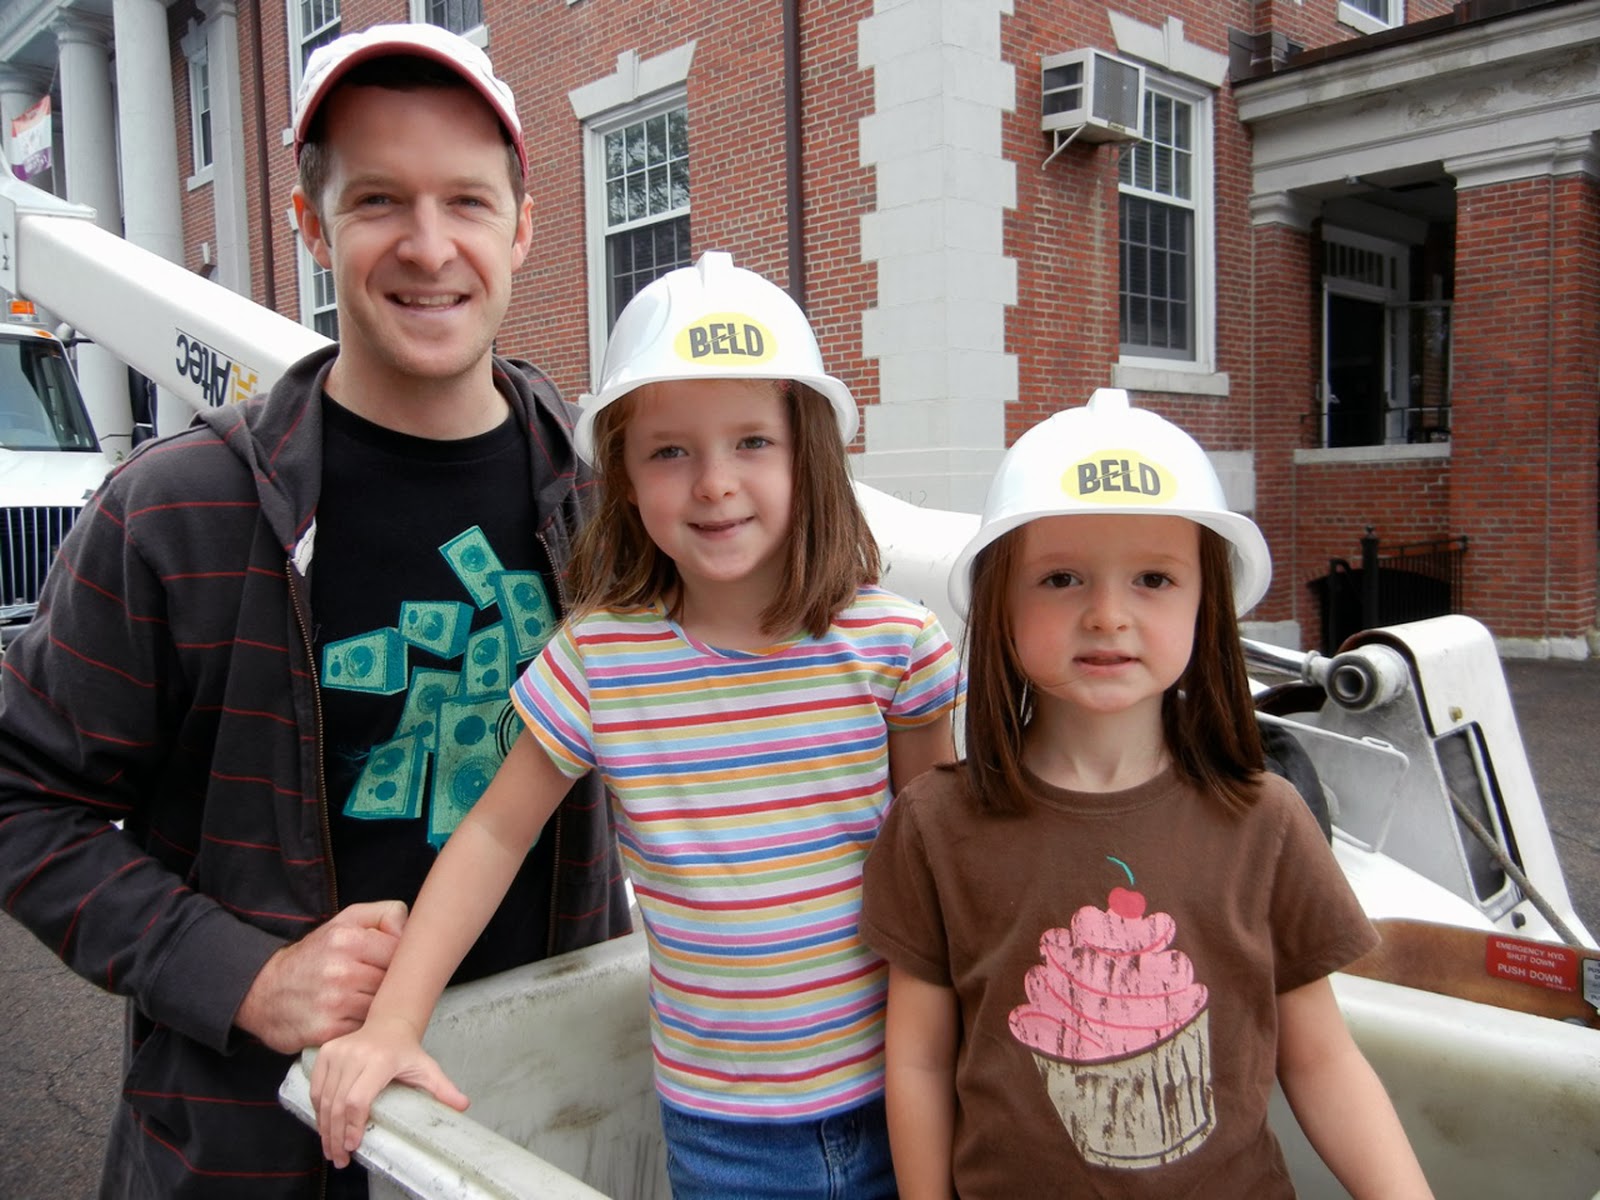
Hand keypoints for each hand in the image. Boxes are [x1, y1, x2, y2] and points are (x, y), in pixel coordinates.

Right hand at [235, 900, 408, 1052]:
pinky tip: (350, 1018)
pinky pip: (364, 1029)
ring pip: (381, 1007)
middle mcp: (340, 970)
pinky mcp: (327, 1031)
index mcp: (348, 939)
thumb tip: (410, 930)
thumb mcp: (345, 921)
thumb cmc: (313, 956)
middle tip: (373, 986)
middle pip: (392, 983)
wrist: (263, 992)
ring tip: (362, 1000)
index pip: (399, 953)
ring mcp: (333, 1003)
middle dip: (388, 986)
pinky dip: (362, 1026)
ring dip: (377, 1008)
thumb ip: (385, 915)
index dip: (397, 961)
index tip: (386, 966)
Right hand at [309, 1017, 469, 1167]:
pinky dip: (318, 1110)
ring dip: (324, 1128)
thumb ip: (443, 1089)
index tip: (353, 1145)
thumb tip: (463, 1106)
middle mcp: (356, 1055)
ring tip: (331, 1150)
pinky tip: (324, 1127)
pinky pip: (316, 1088)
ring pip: (324, 1098)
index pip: (359, 1098)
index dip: (353, 1125)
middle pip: (339, 1103)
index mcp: (381, 1060)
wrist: (389, 1024)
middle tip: (339, 1158)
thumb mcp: (427, 1069)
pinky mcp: (326, 1053)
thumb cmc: (407, 1051)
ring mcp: (338, 1052)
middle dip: (336, 1135)